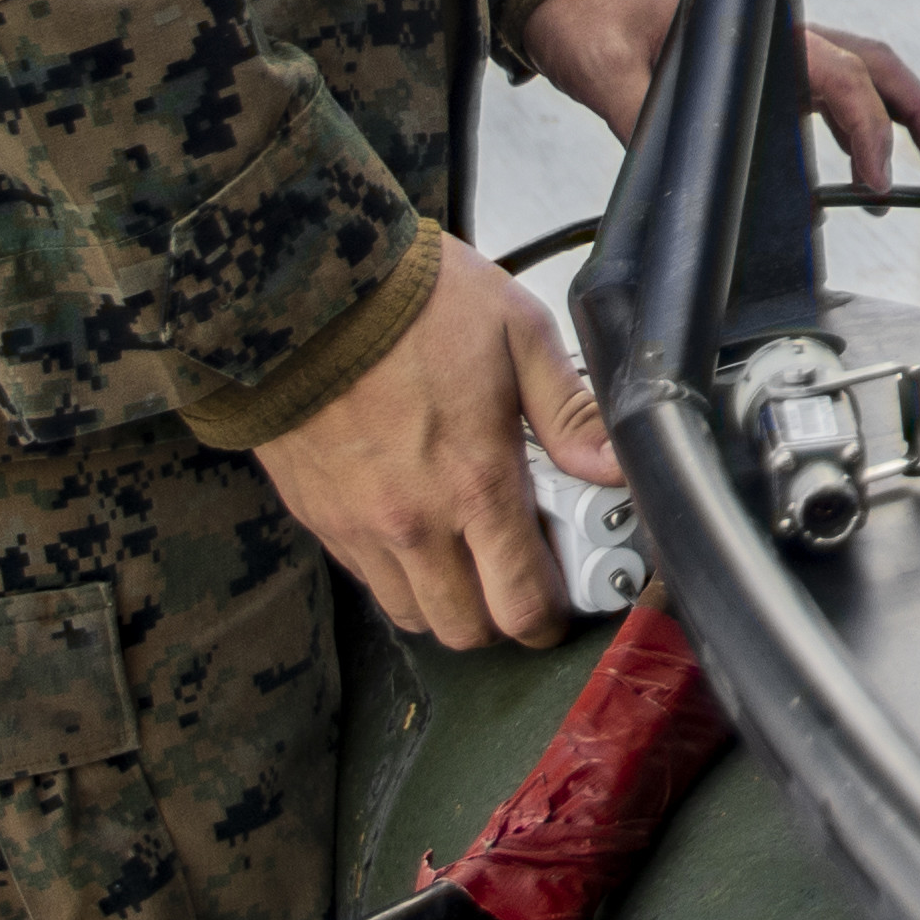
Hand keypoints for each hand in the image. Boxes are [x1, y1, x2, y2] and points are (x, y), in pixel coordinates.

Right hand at [255, 239, 611, 650]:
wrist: (304, 290)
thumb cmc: (415, 303)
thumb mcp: (518, 334)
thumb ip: (570, 411)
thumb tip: (614, 466)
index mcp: (476, 482)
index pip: (521, 603)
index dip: (551, 617)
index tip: (565, 594)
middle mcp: (415, 522)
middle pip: (465, 630)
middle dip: (501, 618)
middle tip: (520, 572)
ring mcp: (359, 526)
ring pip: (410, 614)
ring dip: (446, 600)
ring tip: (468, 549)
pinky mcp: (319, 516)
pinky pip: (365, 578)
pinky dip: (397, 572)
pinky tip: (417, 524)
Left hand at [509, 0, 919, 200]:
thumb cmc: (590, 14)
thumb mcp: (603, 63)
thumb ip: (637, 112)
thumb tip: (681, 167)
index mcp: (750, 21)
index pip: (833, 73)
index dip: (865, 127)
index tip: (873, 180)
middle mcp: (773, 28)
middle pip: (869, 64)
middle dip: (915, 111)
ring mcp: (771, 44)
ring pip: (857, 71)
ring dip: (896, 111)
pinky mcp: (760, 63)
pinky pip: (823, 87)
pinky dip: (855, 118)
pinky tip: (855, 158)